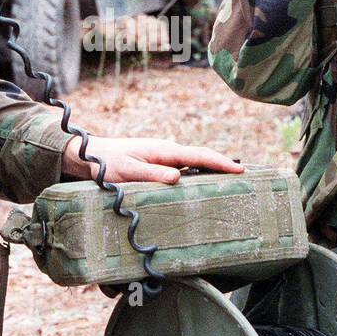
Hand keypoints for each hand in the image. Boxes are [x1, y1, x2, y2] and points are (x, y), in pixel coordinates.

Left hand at [62, 135, 244, 183]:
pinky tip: (205, 185)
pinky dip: (199, 173)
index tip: (241, 170)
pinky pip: (185, 168)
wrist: (88, 156)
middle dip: (224, 165)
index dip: (221, 163)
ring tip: (234, 183)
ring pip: (195, 163)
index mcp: (164, 150)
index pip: (199, 156)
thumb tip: (178, 178)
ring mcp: (164, 156)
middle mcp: (167, 151)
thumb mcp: (127, 172)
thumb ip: (151, 175)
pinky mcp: (159, 163)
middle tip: (248, 177)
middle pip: (202, 157)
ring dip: (213, 170)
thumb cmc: (106, 164)